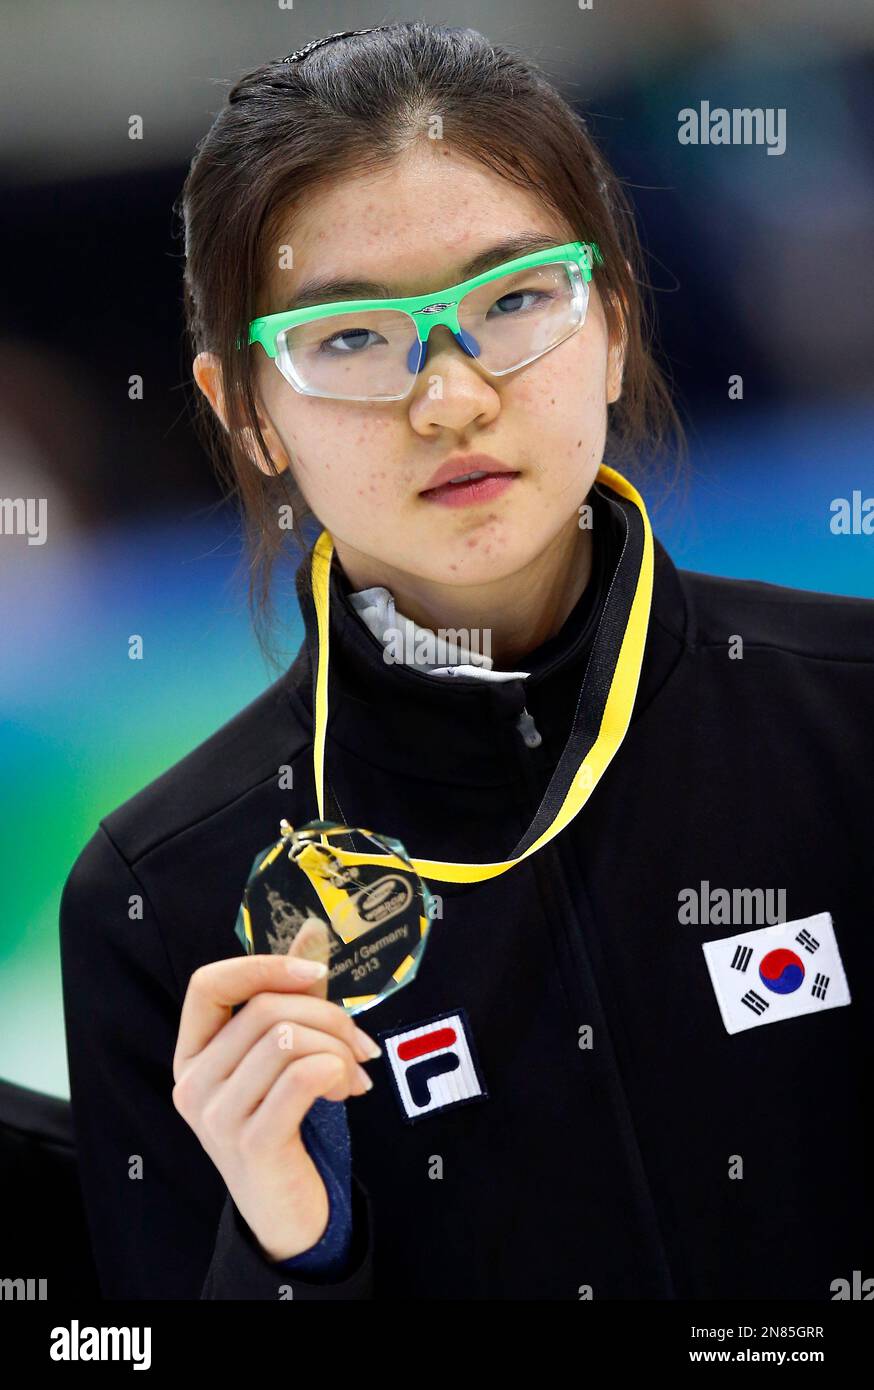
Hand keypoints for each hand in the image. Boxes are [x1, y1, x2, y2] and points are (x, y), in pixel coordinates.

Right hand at [172, 953, 380, 1261]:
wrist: (288, 1215)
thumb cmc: (288, 1125)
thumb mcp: (285, 1056)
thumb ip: (294, 994)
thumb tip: (314, 926)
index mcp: (193, 1054)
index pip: (207, 984)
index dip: (263, 966)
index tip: (317, 973)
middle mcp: (192, 1083)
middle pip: (265, 1010)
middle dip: (330, 1017)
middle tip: (362, 1045)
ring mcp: (216, 1117)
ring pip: (288, 1040)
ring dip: (339, 1049)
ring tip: (354, 1075)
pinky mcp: (252, 1143)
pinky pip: (303, 1078)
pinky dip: (337, 1073)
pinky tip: (349, 1093)